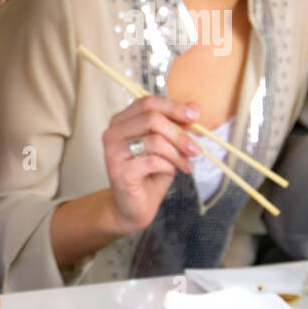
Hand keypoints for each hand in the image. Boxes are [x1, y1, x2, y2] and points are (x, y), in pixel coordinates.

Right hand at [101, 95, 201, 232]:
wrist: (134, 206)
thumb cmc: (150, 173)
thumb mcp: (167, 145)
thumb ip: (176, 125)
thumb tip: (194, 108)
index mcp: (122, 121)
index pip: (147, 103)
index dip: (173, 107)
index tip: (194, 116)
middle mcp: (112, 133)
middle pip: (151, 118)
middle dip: (179, 134)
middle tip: (195, 149)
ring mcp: (112, 152)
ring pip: (154, 140)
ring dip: (177, 153)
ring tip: (186, 164)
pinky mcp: (118, 171)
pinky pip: (153, 161)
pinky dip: (169, 166)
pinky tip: (173, 172)